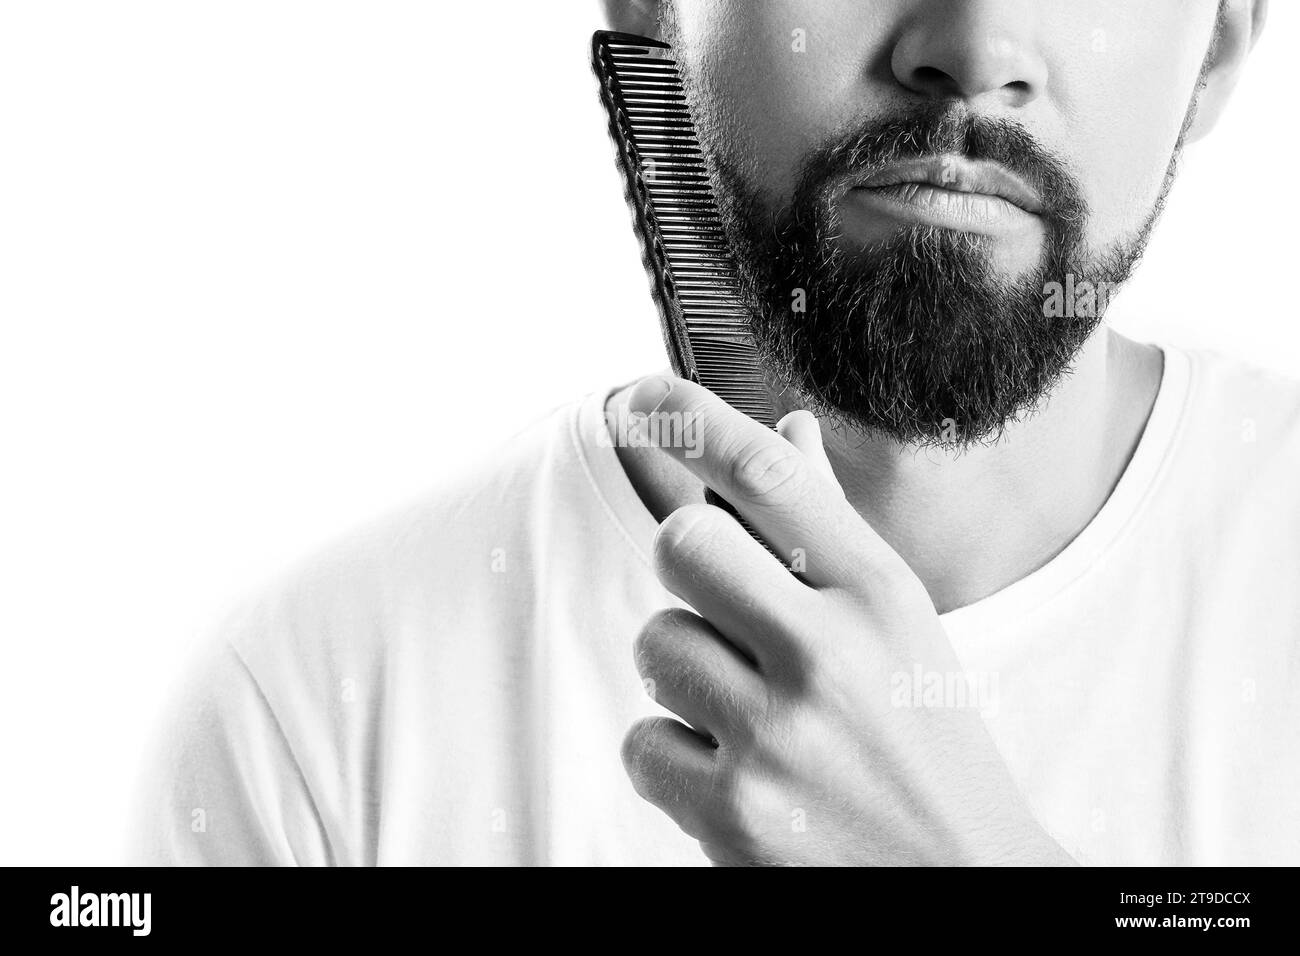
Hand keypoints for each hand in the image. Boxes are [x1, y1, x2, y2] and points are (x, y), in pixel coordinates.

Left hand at [621, 375, 1073, 865]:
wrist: (966, 885)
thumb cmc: (929, 745)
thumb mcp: (902, 628)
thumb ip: (831, 532)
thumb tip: (785, 432)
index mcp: (882, 595)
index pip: (769, 475)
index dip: (690, 419)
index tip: (636, 397)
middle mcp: (830, 653)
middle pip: (682, 544)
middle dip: (686, 569)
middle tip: (722, 608)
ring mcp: (778, 736)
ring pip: (657, 645)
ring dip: (684, 676)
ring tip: (751, 715)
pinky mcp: (734, 814)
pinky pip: (643, 743)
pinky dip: (674, 760)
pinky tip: (738, 777)